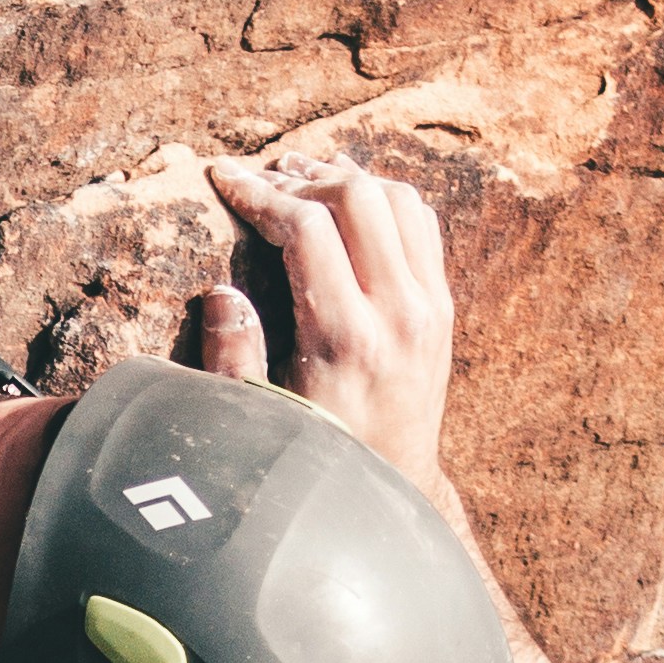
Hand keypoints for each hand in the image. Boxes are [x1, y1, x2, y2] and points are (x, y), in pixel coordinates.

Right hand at [193, 142, 456, 490]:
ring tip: (302, 180)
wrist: (395, 485)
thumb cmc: (319, 453)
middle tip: (265, 177)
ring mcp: (430, 306)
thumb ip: (235, 356)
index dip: (259, 193)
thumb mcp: (260, 417)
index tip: (224, 177)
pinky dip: (384, 199)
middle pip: (358, 197)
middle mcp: (399, 313)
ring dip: (347, 180)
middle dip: (303, 177)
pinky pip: (421, 224)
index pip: (307, 228)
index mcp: (346, 338)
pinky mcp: (443, 306)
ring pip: (398, 200)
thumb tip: (220, 292)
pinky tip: (347, 203)